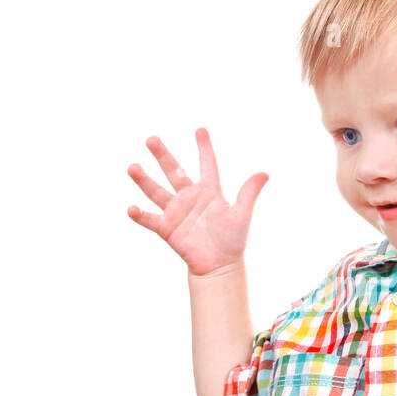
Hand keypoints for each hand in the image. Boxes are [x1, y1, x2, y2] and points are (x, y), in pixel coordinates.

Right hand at [127, 127, 268, 276]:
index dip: (204, 148)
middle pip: (173, 171)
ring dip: (144, 180)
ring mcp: (175, 212)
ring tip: (132, 167)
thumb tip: (265, 173)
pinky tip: (131, 208)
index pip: (207, 164)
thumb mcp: (242, 215)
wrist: (219, 265)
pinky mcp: (166, 228)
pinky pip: (150, 219)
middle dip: (162, 155)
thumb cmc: (233, 240)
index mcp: (209, 191)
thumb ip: (249, 193)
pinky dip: (140, 215)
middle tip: (151, 139)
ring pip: (156, 191)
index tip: (200, 130)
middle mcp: (189, 197)